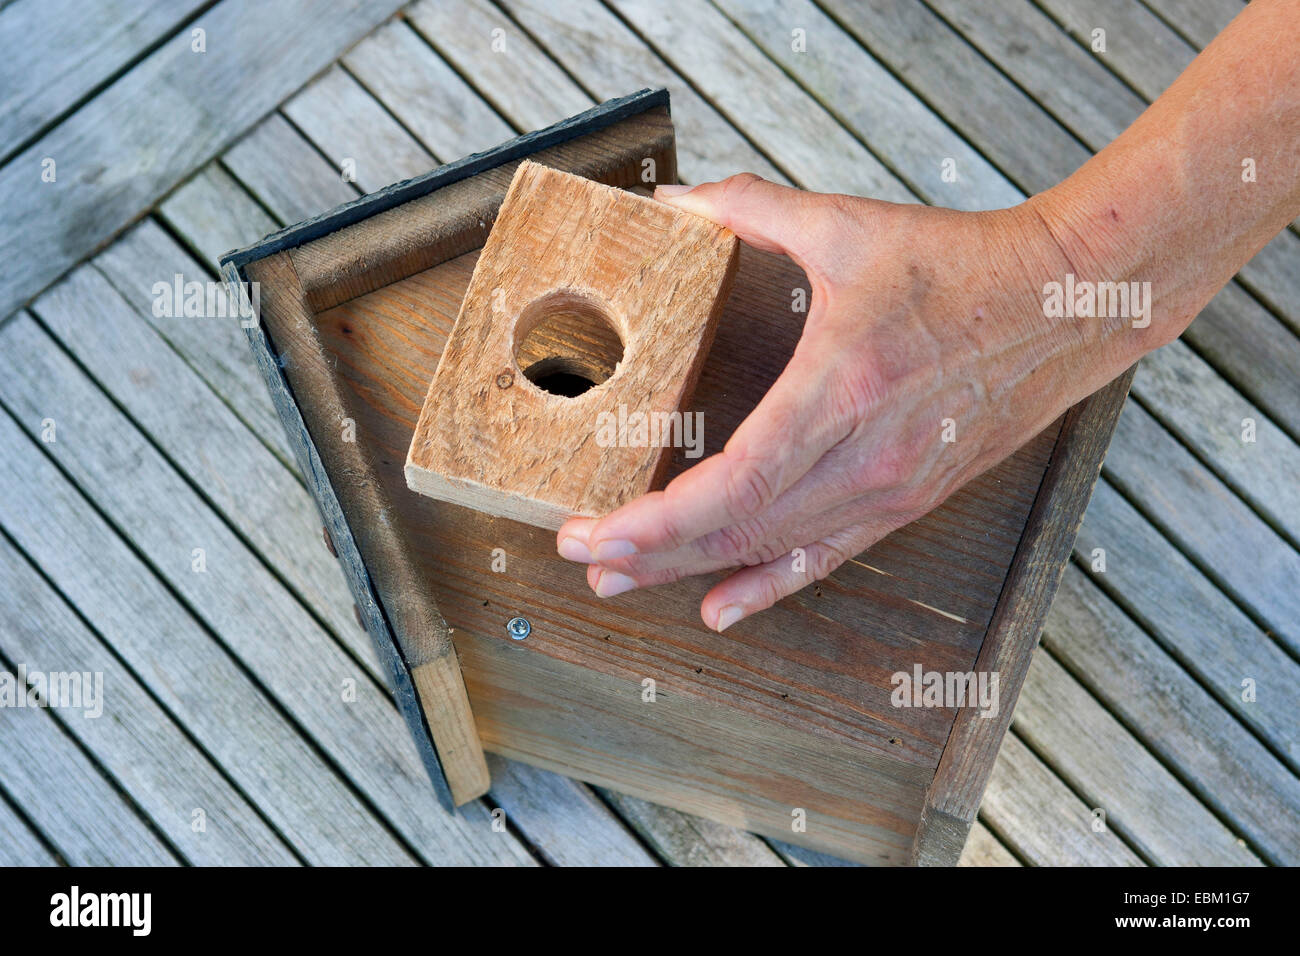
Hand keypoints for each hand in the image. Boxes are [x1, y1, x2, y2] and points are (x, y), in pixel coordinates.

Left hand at [555, 174, 1152, 630]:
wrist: (1065, 305)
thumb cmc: (962, 268)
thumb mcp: (850, 226)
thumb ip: (755, 210)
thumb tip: (680, 202)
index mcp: (841, 391)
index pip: (732, 486)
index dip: (656, 522)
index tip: (594, 530)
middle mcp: (863, 460)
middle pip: (736, 532)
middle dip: (647, 550)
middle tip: (580, 551)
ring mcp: (887, 492)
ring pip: (769, 551)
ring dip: (687, 570)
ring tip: (619, 577)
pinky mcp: (904, 501)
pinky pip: (823, 560)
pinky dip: (766, 588)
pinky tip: (720, 609)